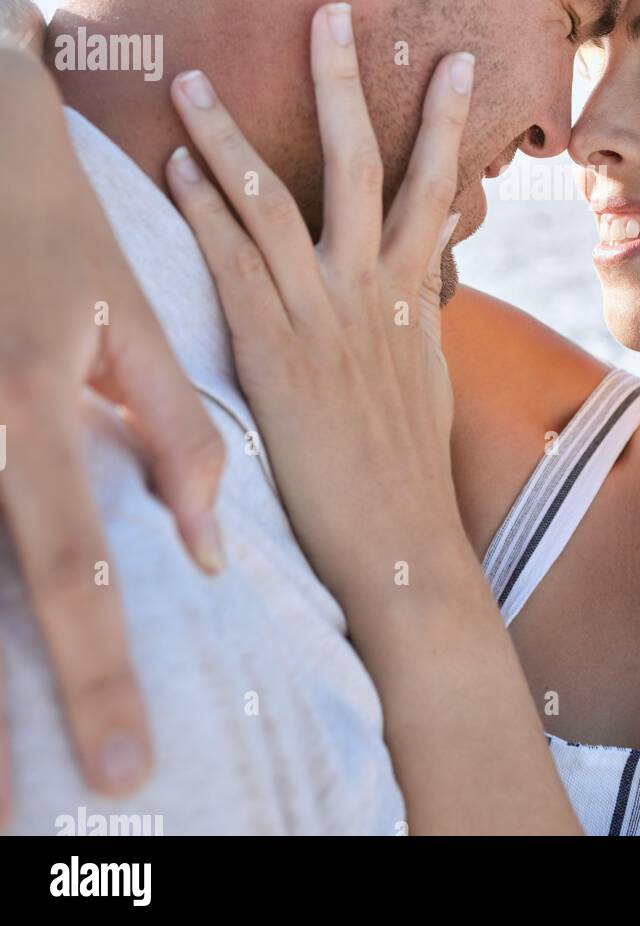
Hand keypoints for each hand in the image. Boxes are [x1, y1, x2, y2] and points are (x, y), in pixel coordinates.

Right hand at [0, 45, 225, 824]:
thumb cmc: (58, 239)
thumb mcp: (131, 325)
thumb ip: (178, 434)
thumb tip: (210, 549)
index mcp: (25, 422)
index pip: (69, 577)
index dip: (96, 677)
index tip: (123, 766)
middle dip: (21, 716)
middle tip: (59, 808)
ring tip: (12, 779)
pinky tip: (4, 681)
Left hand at [162, 3, 579, 834]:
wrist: (399, 540)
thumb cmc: (411, 464)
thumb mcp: (425, 372)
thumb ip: (414, 312)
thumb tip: (414, 279)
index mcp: (415, 291)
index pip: (434, 186)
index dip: (443, 120)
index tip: (449, 60)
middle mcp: (372, 288)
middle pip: (360, 163)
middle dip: (346, 84)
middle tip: (330, 12)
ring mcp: (322, 314)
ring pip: (276, 201)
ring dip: (230, 132)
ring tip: (189, 78)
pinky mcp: (272, 349)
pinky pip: (231, 263)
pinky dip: (202, 209)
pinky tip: (174, 165)